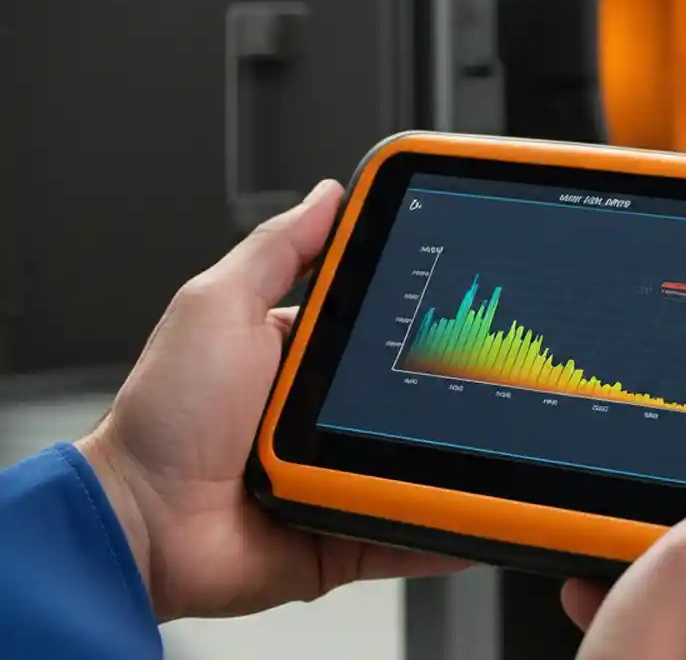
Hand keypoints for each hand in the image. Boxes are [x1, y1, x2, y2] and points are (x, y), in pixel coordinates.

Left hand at [75, 179, 469, 621]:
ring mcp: (337, 476)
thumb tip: (329, 196)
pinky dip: (446, 525)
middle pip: (406, 395)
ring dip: (453, 457)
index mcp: (296, 359)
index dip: (414, 312)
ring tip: (499, 442)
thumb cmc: (164, 417)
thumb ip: (276, 250)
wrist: (144, 524)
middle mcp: (321, 419)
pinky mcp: (346, 532)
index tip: (459, 297)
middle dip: (444, 387)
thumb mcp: (218, 306)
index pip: (372, 326)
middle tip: (484, 376)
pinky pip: (408, 528)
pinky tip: (486, 510)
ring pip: (418, 463)